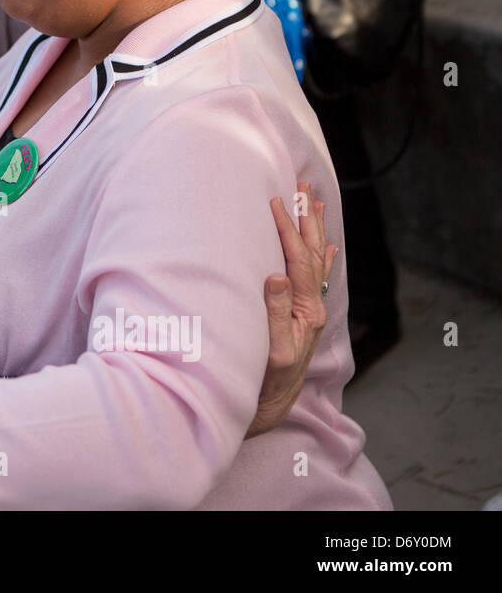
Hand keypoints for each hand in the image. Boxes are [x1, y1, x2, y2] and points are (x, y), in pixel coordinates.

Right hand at [247, 181, 336, 438]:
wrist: (270, 404)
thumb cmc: (266, 378)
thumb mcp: (271, 347)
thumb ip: (274, 311)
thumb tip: (277, 275)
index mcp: (306, 311)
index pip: (298, 260)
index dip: (288, 230)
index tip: (277, 203)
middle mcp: (312, 307)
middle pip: (313, 254)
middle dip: (307, 220)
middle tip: (304, 189)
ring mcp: (309, 311)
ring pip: (314, 262)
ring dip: (314, 231)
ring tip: (315, 203)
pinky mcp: (302, 316)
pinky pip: (315, 279)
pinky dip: (321, 259)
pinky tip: (326, 247)